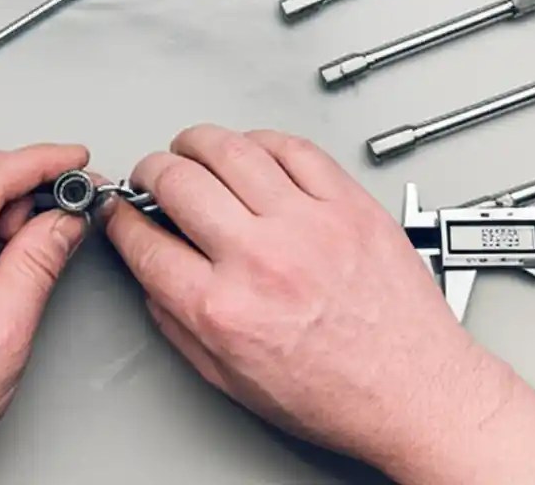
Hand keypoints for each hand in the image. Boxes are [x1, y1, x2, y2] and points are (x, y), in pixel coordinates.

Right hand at [105, 125, 534, 483]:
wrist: (416, 393)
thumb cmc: (338, 395)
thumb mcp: (231, 381)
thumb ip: (179, 328)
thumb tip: (153, 282)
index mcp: (222, 309)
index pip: (144, 241)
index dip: (119, 219)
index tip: (120, 212)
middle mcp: (260, 259)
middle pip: (177, 181)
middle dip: (148, 173)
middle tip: (150, 177)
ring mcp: (307, 224)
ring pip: (229, 149)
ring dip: (195, 143)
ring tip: (189, 150)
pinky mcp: (349, 205)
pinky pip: (293, 147)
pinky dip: (259, 140)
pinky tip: (249, 150)